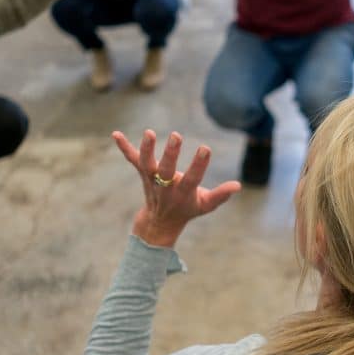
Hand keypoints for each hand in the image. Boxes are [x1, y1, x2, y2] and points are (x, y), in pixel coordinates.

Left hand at [112, 129, 241, 247]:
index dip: (199, 165)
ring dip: (146, 149)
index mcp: (183, 193)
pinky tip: (115, 134)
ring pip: (146, 164)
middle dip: (170, 154)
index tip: (205, 148)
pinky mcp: (142, 173)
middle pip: (165, 171)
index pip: (192, 178)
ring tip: (148, 132)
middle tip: (176, 136)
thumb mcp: (205, 205)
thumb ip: (220, 195)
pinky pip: (132, 159)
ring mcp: (151, 179)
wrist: (160, 222)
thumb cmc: (188, 209)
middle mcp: (165, 187)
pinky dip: (124, 147)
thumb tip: (238, 185)